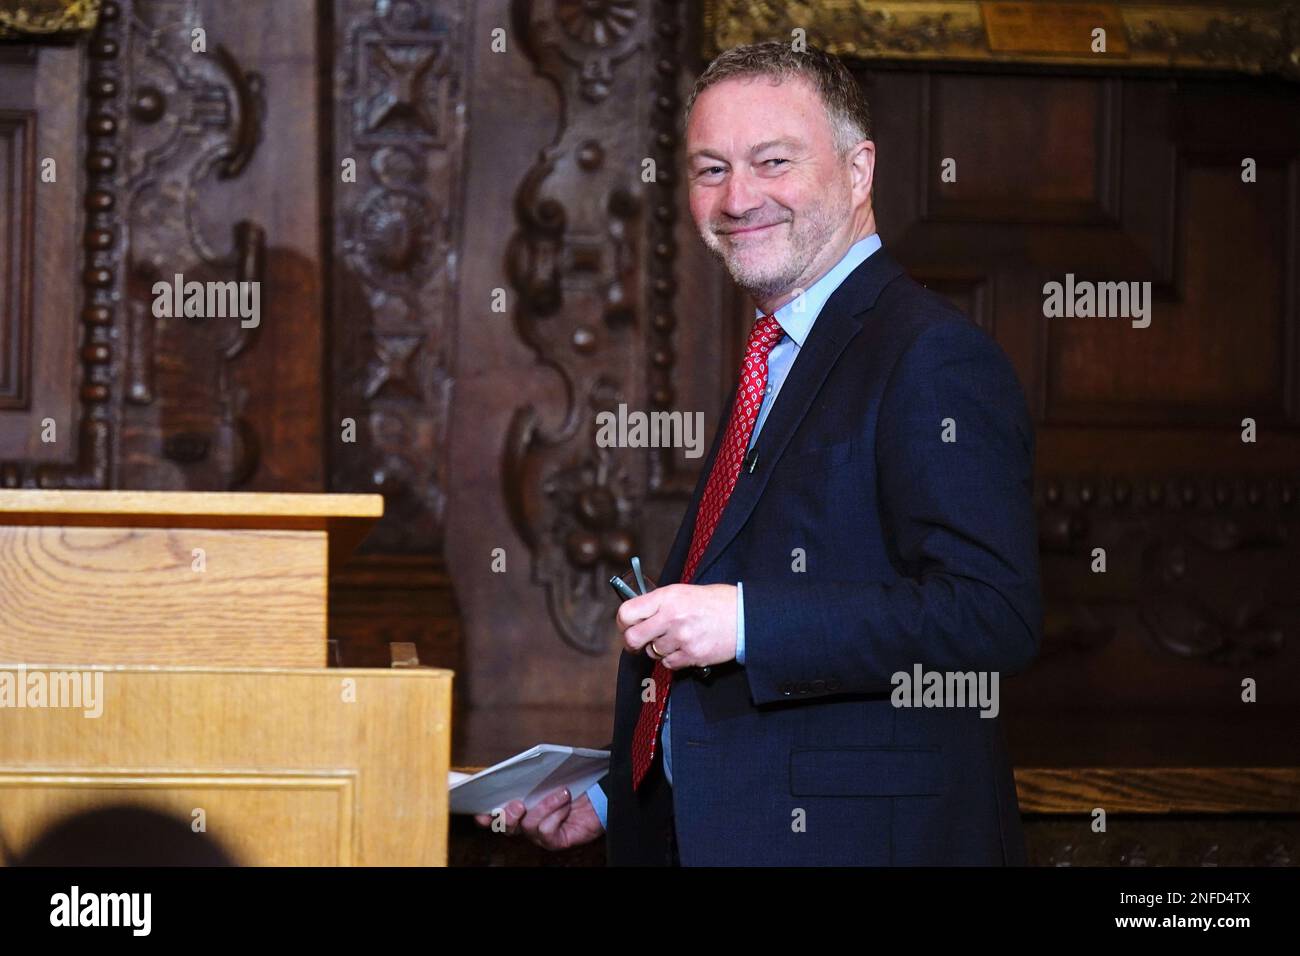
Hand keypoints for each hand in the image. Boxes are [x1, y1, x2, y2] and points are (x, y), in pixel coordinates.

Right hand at [472, 788, 603, 849]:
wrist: (599, 792)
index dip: (485, 816)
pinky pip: (546, 832)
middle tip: (517, 803)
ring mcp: (541, 835)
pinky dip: (556, 814)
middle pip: (507, 827)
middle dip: (508, 816)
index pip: (496, 815)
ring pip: (529, 826)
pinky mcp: (555, 841)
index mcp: (521, 807)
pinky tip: (566, 804)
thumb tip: (511, 771)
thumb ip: (528, 776)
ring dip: (545, 806)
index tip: (481, 812)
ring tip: (562, 793)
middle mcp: (527, 823)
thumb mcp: (548, 776)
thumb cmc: (572, 781)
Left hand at [616, 582, 737, 669]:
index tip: (626, 626)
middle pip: (632, 638)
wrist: (744, 616)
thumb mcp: (683, 592)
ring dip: (659, 649)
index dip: (623, 622)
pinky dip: (673, 659)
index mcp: (667, 597)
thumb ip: (659, 603)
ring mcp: (681, 637)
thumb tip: (637, 615)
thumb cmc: (715, 602)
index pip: (627, 612)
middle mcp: (671, 617)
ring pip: (652, 652)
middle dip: (632, 643)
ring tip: (675, 638)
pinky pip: (668, 664)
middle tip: (639, 642)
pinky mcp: (692, 655)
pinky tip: (685, 647)